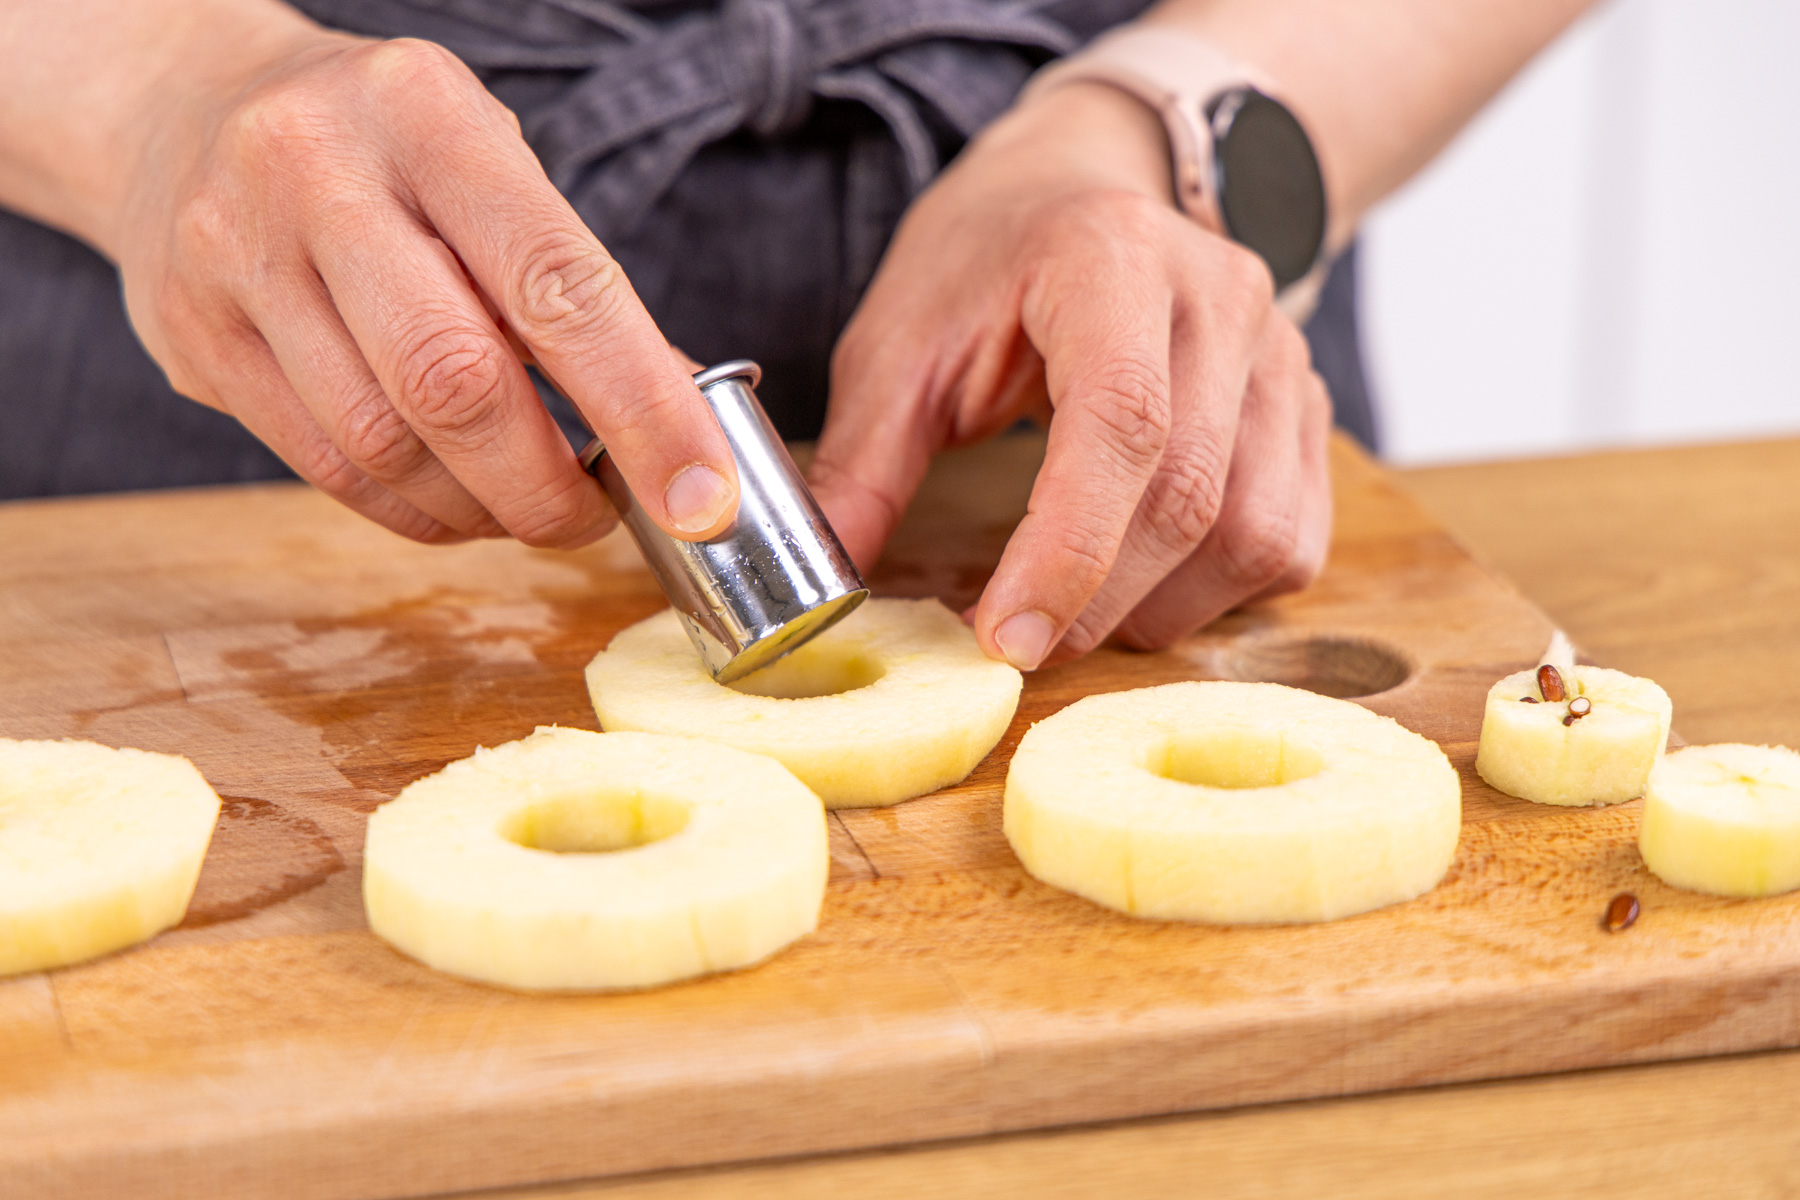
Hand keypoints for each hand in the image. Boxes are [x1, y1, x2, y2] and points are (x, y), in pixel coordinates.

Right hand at [110, 22, 736, 546]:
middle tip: (599, 516)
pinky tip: (455, 501)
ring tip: (526, 505)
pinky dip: (416, 511)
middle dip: (549, 486)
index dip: (642, 408)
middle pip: (456, 383)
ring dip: (483, 509)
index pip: (557, 284)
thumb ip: (570, 281)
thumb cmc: (383, 151)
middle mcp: (317, 174)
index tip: (702, 495)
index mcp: (425, 113)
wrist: (184, 108)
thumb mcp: (486, 164)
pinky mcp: (195, 336)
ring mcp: (238, 255)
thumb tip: (677, 422)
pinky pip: (328, 468)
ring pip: (385, 444)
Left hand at [808, 81, 1331, 668]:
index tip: (1003, 636)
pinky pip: (1291, 543)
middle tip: (1014, 641)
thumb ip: (865, 463)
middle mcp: (1220, 300)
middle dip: (1094, 601)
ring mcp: (1281, 356)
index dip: (1067, 549)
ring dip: (1157, 610)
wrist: (1083, 188)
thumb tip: (827, 589)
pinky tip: (1144, 584)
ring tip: (1074, 611)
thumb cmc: (987, 264)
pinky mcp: (1306, 411)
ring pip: (1252, 535)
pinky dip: (1218, 596)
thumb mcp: (900, 343)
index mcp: (1111, 261)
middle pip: (1188, 496)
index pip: (1121, 422)